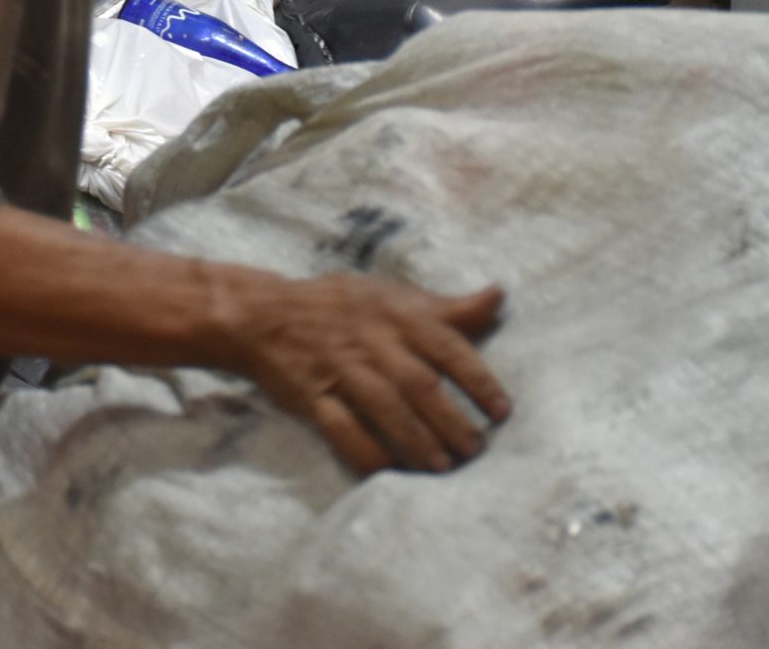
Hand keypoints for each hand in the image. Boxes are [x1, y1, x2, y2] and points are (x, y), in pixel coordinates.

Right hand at [223, 272, 510, 475]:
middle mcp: (373, 342)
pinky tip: (390, 473)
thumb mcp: (395, 295)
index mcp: (398, 315)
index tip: (502, 411)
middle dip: (452, 421)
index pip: (448, 347)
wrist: (266, 314)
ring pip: (385, 410)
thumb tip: (498, 295)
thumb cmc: (343, 306)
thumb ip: (449, 307)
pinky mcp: (313, 397)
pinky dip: (367, 452)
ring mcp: (341, 370)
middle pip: (420, 385)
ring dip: (417, 442)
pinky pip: (342, 430)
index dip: (478, 380)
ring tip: (444, 468)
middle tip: (477, 450)